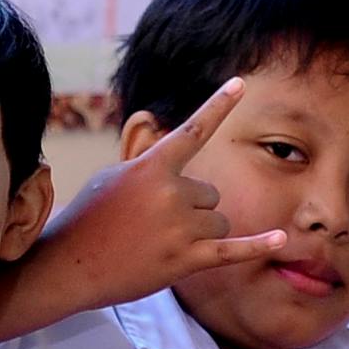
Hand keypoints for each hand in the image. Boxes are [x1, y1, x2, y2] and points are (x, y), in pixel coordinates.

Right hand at [0, 78, 287, 341]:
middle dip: (191, 209)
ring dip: (199, 233)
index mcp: (152, 166)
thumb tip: (172, 157)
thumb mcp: (113, 178)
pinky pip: (232, 250)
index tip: (241, 83)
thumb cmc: (88, 218)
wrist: (69, 265)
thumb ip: (148, 165)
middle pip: (211, 194)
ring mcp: (181, 227)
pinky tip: (280, 240)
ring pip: (219, 221)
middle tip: (153, 225)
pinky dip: (257, 246)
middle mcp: (172, 192)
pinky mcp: (186, 259)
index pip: (193, 130)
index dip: (219, 105)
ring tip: (161, 244)